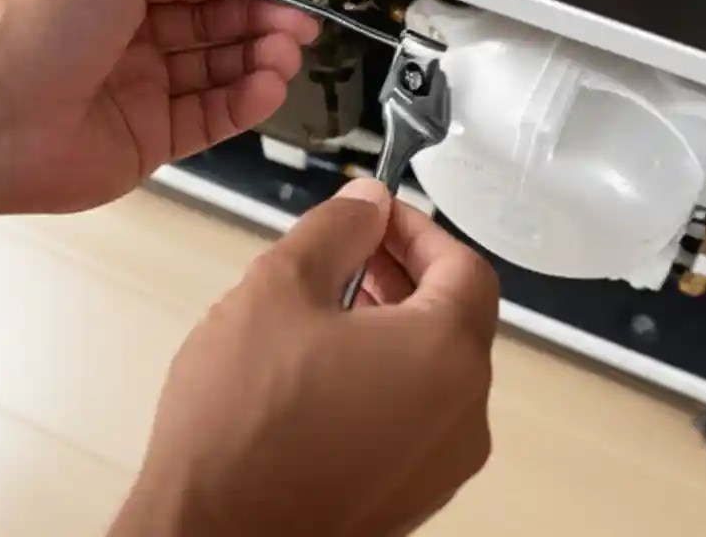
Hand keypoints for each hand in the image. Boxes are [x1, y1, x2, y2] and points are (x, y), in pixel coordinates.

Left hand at [0, 0, 318, 211]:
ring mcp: (136, 89)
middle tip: (299, 22)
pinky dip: (245, 103)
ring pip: (219, 72)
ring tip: (287, 53)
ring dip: (260, 60)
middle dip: (263, 19)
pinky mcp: (147, 140)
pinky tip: (268, 88)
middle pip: (215, 24)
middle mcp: (125, 35)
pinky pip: (211, 119)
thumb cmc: (19, 28)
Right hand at [112, 179, 500, 535]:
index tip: (375, 218)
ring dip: (392, 330)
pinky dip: (384, 384)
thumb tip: (367, 207)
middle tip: (348, 257)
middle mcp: (464, 416)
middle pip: (455, 319)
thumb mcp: (278, 291)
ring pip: (434, 372)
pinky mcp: (410, 498)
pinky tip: (319, 379)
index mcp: (446, 355)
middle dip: (404, 276)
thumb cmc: (241, 426)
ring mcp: (442, 466)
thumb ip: (335, 231)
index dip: (418, 230)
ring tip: (322, 316)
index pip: (464, 266)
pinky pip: (414, 420)